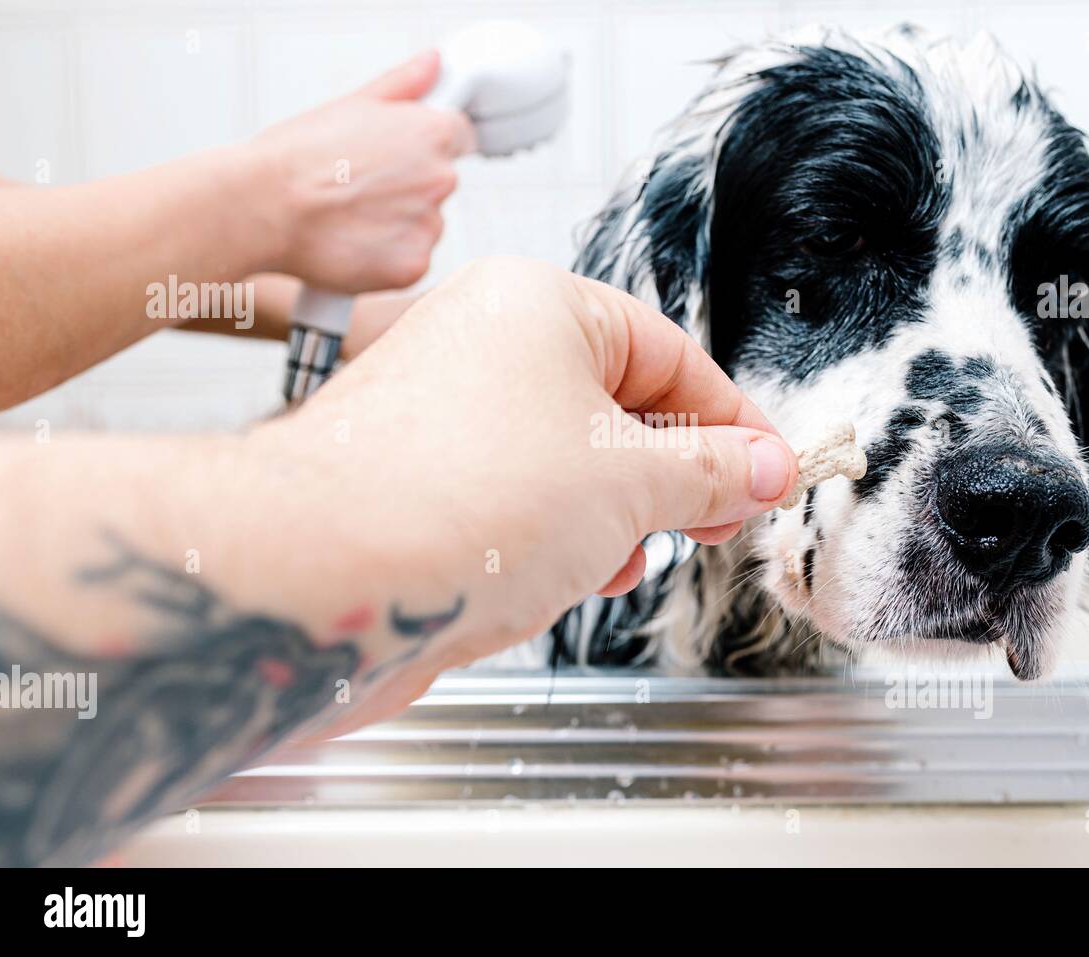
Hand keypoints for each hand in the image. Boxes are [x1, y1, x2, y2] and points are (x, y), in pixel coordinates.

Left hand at [248, 258, 797, 724]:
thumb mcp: (630, 483)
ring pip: (564, 462)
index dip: (732, 422)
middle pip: (616, 407)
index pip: (669, 355)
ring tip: (621, 557)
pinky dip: (550, 536)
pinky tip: (561, 575)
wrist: (316, 580)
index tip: (772, 474)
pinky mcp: (414, 480)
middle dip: (671, 477)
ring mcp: (443, 415)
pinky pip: (512, 498)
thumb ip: (711, 472)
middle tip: (715, 520)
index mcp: (539, 305)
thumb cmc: (461, 501)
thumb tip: (764, 467)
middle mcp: (483, 346)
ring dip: (610, 517)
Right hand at [252, 52, 475, 292]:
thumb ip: (404, 85)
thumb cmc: (298, 157)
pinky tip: (354, 242)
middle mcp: (440, 179)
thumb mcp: (353, 104)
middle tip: (359, 185)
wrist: (264, 208)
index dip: (425, 145)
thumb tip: (434, 64)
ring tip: (350, 215)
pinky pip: (411, 259)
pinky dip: (387, 257)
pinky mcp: (414, 266)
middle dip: (409, 185)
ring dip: (398, 223)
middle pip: (439, 182)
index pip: (458, 138)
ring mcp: (429, 226)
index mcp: (432, 134)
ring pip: (425, 224)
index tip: (398, 155)